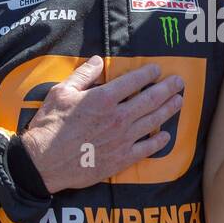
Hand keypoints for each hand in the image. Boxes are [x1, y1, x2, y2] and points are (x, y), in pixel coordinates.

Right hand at [19, 56, 184, 192]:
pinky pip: (146, 149)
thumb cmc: (50, 125)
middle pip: (150, 99)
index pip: (133, 81)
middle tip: (179, 82)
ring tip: (179, 101)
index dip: (148, 73)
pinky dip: (158, 142)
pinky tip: (166, 136)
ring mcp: (122, 139)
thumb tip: (97, 60)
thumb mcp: (62, 92)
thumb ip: (83, 75)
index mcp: (103, 99)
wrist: (44, 162)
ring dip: (168, 110)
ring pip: (153, 121)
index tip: (157, 70)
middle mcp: (118, 117)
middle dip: (167, 88)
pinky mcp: (121, 158)